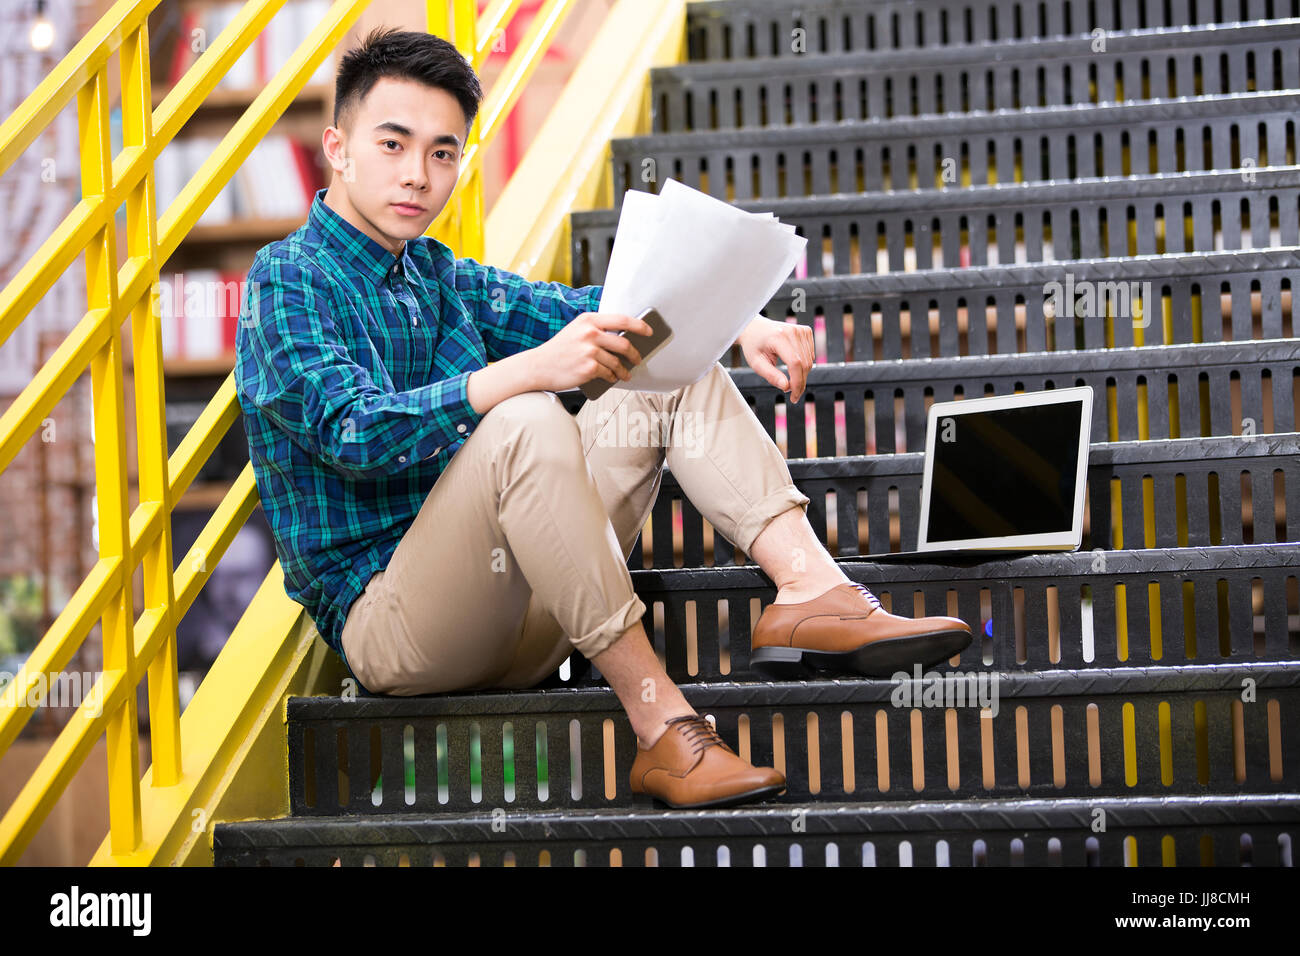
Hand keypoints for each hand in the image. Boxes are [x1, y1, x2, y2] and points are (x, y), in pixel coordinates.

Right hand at [526, 311, 653, 391]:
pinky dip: (612, 378)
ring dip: (624, 370)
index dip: (639, 325)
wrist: (538, 366)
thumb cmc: (558, 350)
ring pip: (617, 361)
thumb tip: (622, 338)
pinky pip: (609, 373)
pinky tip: (612, 378)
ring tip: (625, 374)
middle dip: (635, 353)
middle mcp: (590, 333)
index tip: (648, 331)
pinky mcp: (588, 367)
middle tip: (638, 358)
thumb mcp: (576, 330)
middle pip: (624, 343)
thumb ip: (596, 330)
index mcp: (588, 320)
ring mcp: (589, 351)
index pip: (622, 319)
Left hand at [738, 317, 814, 400]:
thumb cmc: (754, 345)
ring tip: (788, 379)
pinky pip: (810, 356)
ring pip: (809, 362)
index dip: (797, 383)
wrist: (755, 328)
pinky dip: (803, 365)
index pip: (795, 363)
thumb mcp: (756, 363)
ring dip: (801, 375)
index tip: (794, 397)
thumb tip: (786, 387)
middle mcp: (792, 331)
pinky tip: (792, 365)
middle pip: (804, 364)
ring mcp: (801, 330)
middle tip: (791, 393)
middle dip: (800, 383)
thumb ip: (771, 376)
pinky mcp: (806, 331)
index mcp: (778, 337)